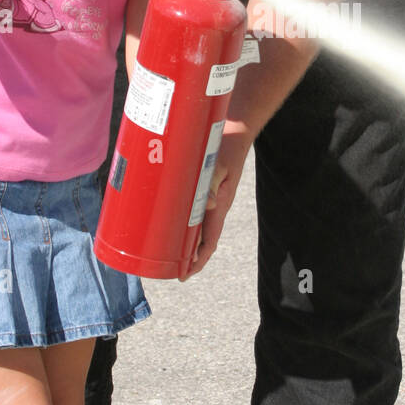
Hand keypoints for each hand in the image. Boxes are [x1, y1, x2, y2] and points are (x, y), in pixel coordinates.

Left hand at [181, 128, 251, 279]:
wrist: (236, 129)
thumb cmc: (227, 147)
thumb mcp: (220, 165)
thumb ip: (212, 183)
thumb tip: (207, 205)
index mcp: (220, 205)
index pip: (209, 241)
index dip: (197, 260)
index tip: (185, 275)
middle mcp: (215, 205)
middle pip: (201, 239)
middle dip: (188, 257)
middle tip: (171, 270)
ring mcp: (210, 197)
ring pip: (196, 227)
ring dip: (185, 242)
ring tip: (168, 255)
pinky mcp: (204, 187)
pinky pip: (193, 210)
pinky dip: (183, 223)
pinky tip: (170, 224)